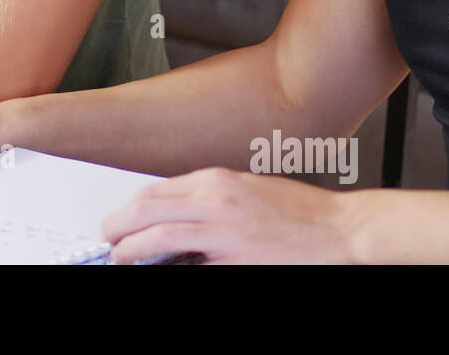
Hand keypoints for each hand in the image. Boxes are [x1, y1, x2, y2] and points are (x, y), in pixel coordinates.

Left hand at [100, 168, 357, 263]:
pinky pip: (189, 264)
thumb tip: (179, 211)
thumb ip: (213, 198)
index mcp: (218, 181)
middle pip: (148, 208)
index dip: (132, 206)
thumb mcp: (250, 189)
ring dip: (131, 247)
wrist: (341, 232)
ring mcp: (224, 233)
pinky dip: (168, 266)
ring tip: (119, 255)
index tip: (122, 218)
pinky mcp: (234, 262)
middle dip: (119, 224)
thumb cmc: (302, 213)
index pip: (157, 190)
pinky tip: (158, 269)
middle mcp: (216, 202)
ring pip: (159, 236)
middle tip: (107, 236)